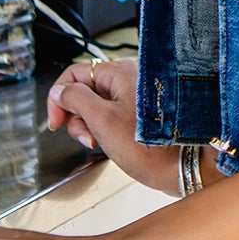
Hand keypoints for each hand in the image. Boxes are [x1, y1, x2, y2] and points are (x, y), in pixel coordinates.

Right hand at [46, 57, 183, 195]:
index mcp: (120, 72)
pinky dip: (105, 131)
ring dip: (91, 127)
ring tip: (101, 143)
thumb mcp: (102, 121)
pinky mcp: (139, 114)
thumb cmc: (150, 148)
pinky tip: (111, 144)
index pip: (75, 74)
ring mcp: (135, 96)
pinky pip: (111, 116)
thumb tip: (59, 91)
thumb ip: (76, 100)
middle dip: (78, 117)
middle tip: (87, 137)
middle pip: (84, 91)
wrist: (183, 166)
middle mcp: (129, 79)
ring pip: (96, 106)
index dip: (59, 98)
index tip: (55, 122)